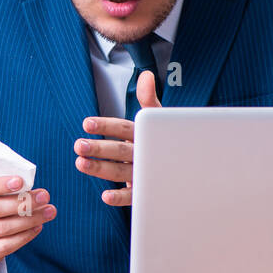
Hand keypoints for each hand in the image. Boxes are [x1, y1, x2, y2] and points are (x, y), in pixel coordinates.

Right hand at [0, 175, 55, 272]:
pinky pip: (6, 245)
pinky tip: (37, 226)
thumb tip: (30, 188)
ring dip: (30, 219)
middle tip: (44, 196)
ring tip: (48, 211)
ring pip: (4, 228)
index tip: (21, 182)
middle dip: (23, 202)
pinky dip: (25, 235)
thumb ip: (3, 187)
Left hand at [74, 70, 160, 206]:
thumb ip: (148, 98)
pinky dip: (121, 197)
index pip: (124, 128)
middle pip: (120, 150)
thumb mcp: (159, 118)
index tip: (87, 123)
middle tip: (79, 145)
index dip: (106, 125)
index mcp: (144, 134)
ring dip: (101, 169)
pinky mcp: (145, 191)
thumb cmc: (166, 139)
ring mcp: (144, 173)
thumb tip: (145, 75)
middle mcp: (143, 153)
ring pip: (121, 172)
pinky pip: (133, 197)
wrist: (193, 166)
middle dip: (100, 148)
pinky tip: (105, 196)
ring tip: (81, 163)